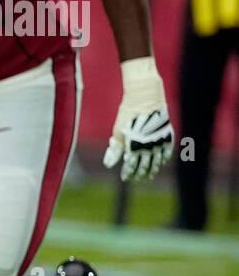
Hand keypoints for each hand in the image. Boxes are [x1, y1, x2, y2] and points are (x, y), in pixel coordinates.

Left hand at [103, 57, 173, 180]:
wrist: (145, 97)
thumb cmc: (127, 114)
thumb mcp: (118, 131)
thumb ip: (114, 149)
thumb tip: (108, 165)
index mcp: (134, 145)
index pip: (131, 165)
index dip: (128, 172)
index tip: (125, 178)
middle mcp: (148, 145)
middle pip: (145, 165)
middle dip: (140, 173)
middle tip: (137, 178)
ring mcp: (159, 140)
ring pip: (157, 160)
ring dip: (153, 169)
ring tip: (149, 175)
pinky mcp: (167, 133)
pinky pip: (167, 151)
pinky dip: (164, 158)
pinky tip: (161, 163)